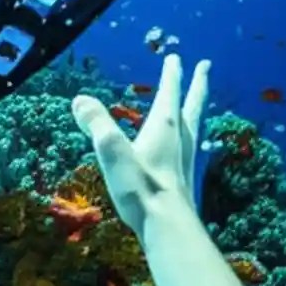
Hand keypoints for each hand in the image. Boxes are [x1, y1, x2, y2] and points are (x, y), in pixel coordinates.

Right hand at [70, 54, 208, 236]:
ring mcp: (185, 160)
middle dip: (197, 84)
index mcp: (164, 128)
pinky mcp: (184, 178)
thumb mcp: (112, 152)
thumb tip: (80, 99)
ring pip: (194, 125)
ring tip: (199, 101)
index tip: (175, 56)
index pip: (169, 93)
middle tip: (206, 66)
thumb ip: (97, 124)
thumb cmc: (140, 188)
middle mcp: (180, 140)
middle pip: (192, 105)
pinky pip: (191, 146)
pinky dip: (191, 135)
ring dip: (197, 108)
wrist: (168, 228)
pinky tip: (189, 145)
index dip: (171, 74)